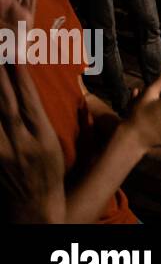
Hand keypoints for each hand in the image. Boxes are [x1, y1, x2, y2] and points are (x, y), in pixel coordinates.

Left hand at [0, 61, 65, 221]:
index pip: (29, 101)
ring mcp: (2, 154)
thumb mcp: (53, 144)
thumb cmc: (49, 173)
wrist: (33, 208)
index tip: (15, 55)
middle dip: (0, 79)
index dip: (21, 78)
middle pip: (6, 105)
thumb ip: (39, 120)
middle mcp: (21, 144)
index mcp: (42, 137)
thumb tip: (27, 95)